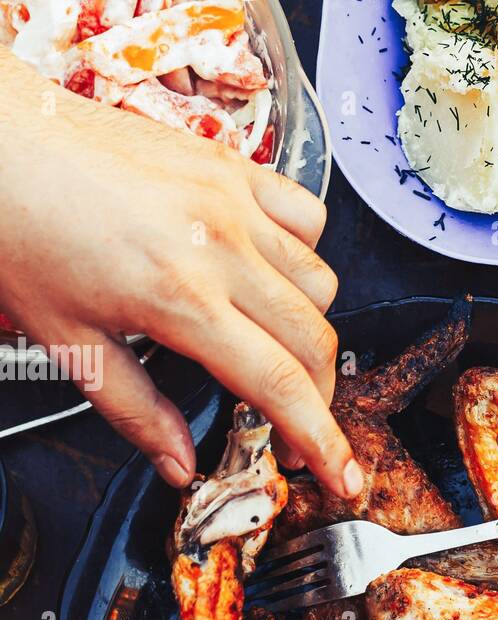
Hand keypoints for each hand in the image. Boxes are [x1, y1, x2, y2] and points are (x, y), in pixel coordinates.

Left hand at [0, 48, 359, 498]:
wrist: (4, 145)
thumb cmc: (20, 233)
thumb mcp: (66, 341)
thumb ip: (134, 409)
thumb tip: (180, 464)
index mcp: (179, 299)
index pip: (280, 382)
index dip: (321, 437)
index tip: (342, 474)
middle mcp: (222, 247)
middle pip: (314, 338)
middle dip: (321, 397)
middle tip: (299, 427)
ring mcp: (235, 202)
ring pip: (321, 280)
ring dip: (312, 329)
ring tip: (275, 347)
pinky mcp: (234, 167)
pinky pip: (307, 215)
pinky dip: (307, 253)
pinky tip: (273, 272)